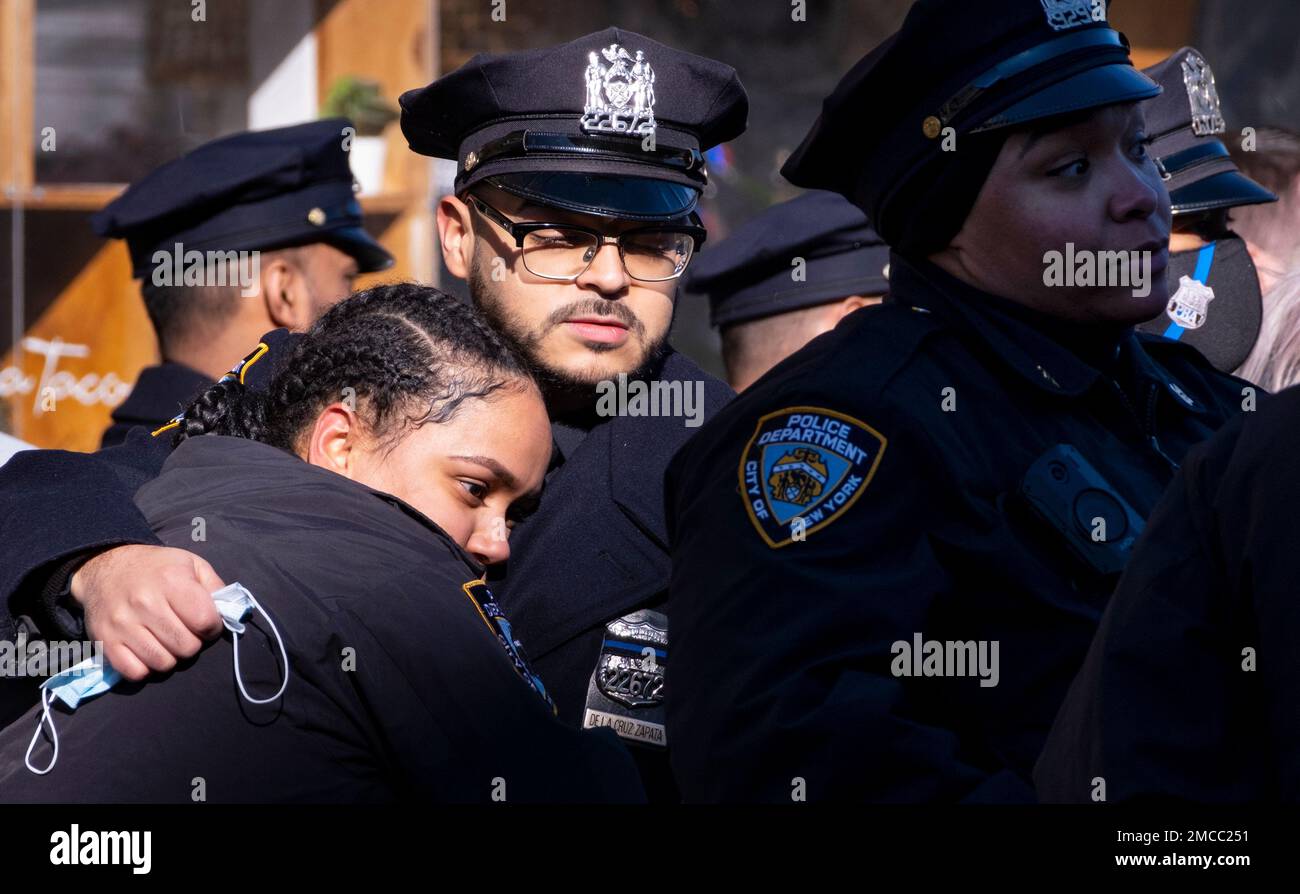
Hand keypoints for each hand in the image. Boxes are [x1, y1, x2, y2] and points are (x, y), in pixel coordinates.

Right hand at [70, 545, 226, 680]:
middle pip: (186, 647)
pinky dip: (145, 668)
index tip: (205, 623)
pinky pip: (135, 672)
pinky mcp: (105, 640)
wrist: (106, 567)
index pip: (205, 621)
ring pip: (163, 663)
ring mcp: (122, 623)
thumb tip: (227, 613)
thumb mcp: (191, 564)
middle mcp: (145, 602)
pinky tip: (147, 651)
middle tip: (184, 632)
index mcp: (171, 580)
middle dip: (192, 643)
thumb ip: (215, 586)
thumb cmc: (157, 568)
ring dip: (170, 657)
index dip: (212, 627)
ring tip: (166, 641)